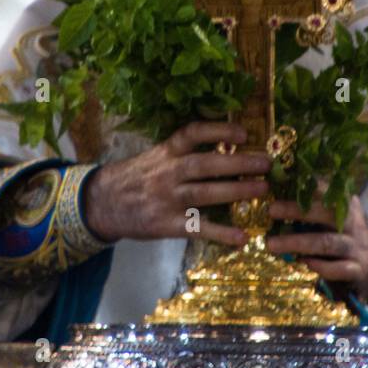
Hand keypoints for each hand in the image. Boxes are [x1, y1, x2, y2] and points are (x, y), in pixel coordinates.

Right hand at [82, 122, 270, 247]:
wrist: (100, 203)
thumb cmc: (135, 177)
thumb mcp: (154, 157)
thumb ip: (181, 153)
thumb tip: (223, 146)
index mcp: (165, 152)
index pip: (192, 133)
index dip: (218, 130)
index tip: (243, 130)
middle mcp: (167, 173)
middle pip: (205, 164)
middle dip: (238, 162)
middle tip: (266, 162)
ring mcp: (166, 199)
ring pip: (205, 194)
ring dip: (236, 191)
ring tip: (263, 190)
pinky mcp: (165, 225)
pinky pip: (197, 229)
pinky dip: (221, 234)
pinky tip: (242, 238)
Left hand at [266, 188, 367, 301]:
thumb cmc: (343, 237)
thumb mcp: (335, 219)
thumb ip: (316, 205)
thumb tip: (283, 183)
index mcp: (346, 207)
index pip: (328, 191)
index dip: (308, 185)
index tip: (284, 179)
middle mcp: (353, 225)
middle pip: (326, 214)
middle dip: (297, 211)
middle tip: (271, 210)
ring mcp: (356, 248)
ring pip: (326, 243)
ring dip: (297, 243)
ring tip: (272, 244)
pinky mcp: (357, 270)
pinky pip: (339, 268)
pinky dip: (322, 267)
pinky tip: (304, 263)